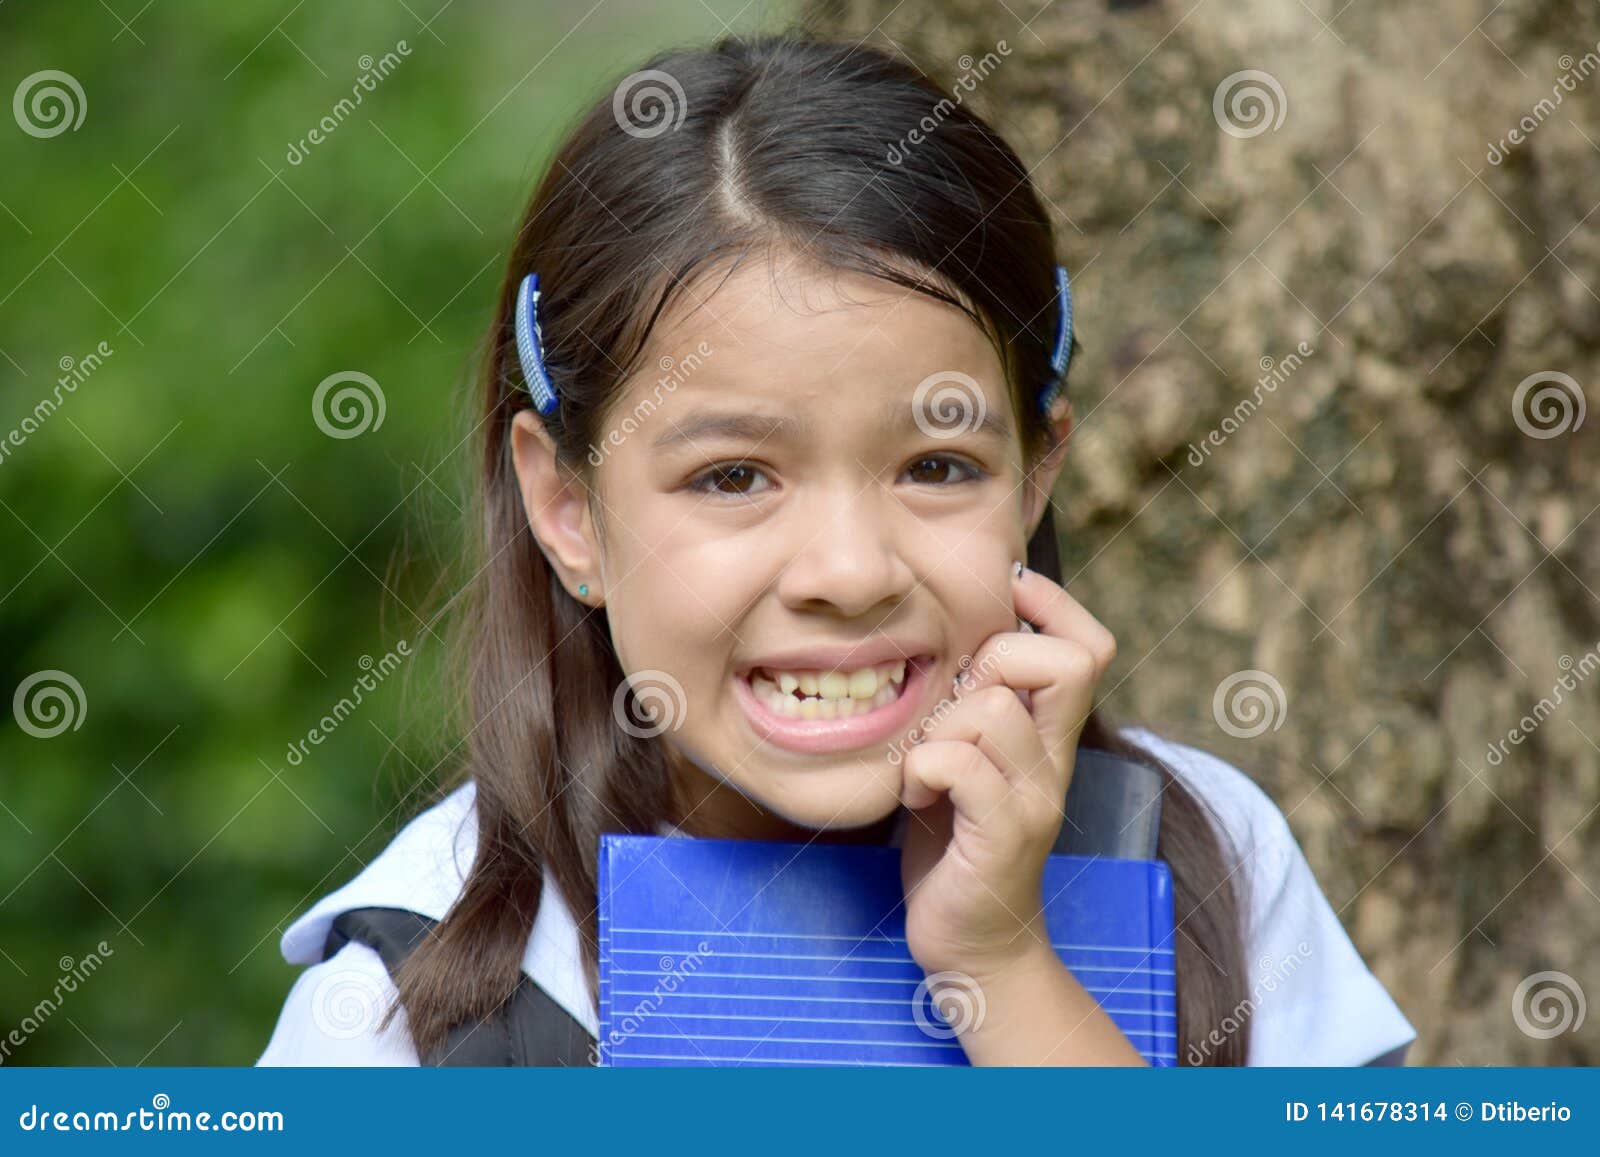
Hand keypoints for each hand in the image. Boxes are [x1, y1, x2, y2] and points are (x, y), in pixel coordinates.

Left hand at [899, 561, 1117, 981]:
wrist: (973, 947)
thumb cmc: (955, 844)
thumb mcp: (966, 759)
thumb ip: (971, 704)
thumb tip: (952, 634)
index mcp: (1048, 737)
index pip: (1088, 647)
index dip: (1052, 604)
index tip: (1003, 597)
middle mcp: (1054, 763)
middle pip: (1063, 662)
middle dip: (988, 662)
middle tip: (950, 707)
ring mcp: (1035, 800)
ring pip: (993, 710)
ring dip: (941, 728)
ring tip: (924, 766)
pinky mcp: (1003, 836)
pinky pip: (960, 764)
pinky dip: (923, 768)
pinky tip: (916, 795)